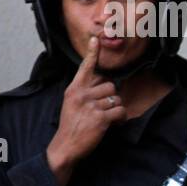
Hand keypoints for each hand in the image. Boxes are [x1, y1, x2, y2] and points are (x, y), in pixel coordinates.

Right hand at [46, 36, 125, 185]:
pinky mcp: (100, 118)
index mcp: (73, 89)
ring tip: (106, 118)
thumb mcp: (71, 103)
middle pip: (110, 85)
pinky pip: (120, 111)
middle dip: (111, 97)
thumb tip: (104, 84)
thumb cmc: (71, 125)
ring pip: (116, 98)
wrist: (65, 146)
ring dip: (116, 109)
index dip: (92, 54)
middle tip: (102, 110)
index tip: (96, 40)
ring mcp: (90, 106)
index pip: (85, 68)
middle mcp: (81, 94)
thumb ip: (84, 92)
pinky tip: (113, 124)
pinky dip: (121, 118)